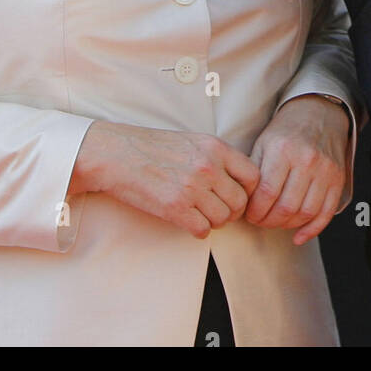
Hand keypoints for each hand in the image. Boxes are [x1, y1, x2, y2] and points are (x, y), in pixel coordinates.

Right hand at [69, 121, 259, 238]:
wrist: (117, 154)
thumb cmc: (153, 147)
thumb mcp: (193, 140)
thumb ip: (217, 157)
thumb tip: (239, 179)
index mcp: (215, 147)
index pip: (253, 176)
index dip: (248, 191)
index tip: (236, 195)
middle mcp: (208, 167)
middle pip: (240, 202)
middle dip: (231, 211)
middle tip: (217, 210)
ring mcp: (192, 188)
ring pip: (223, 219)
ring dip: (214, 221)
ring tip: (200, 214)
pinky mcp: (175, 208)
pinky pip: (203, 230)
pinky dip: (198, 230)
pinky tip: (188, 221)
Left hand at [245, 95, 349, 244]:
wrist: (318, 113)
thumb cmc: (287, 130)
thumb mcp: (263, 142)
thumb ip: (254, 171)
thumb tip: (243, 201)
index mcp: (283, 149)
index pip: (267, 192)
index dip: (255, 210)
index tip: (250, 214)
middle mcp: (306, 160)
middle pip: (286, 206)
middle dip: (268, 221)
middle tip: (260, 220)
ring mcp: (325, 170)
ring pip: (305, 212)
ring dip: (287, 225)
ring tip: (276, 222)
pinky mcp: (337, 179)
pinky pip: (326, 213)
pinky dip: (312, 229)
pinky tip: (299, 235)